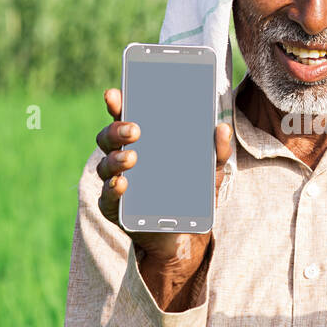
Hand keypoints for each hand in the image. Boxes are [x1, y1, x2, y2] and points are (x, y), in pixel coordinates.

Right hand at [95, 87, 231, 308]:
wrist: (182, 233)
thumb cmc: (190, 192)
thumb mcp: (209, 171)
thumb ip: (216, 150)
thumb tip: (221, 127)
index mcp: (141, 142)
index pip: (123, 117)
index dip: (117, 104)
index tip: (115, 94)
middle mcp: (122, 158)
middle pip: (107, 138)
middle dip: (117, 130)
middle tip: (136, 130)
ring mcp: (115, 182)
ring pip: (105, 166)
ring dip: (116, 159)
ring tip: (132, 158)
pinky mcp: (114, 207)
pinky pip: (107, 197)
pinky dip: (113, 190)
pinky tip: (122, 184)